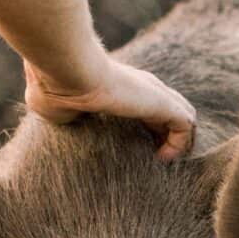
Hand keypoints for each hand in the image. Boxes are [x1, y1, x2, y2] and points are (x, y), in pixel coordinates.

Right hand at [24, 55, 197, 159]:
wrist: (65, 73)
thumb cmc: (53, 87)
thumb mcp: (54, 107)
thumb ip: (63, 115)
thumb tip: (56, 121)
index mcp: (117, 85)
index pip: (143, 106)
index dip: (145, 130)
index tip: (137, 153)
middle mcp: (140, 86)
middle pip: (169, 110)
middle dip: (166, 136)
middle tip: (157, 160)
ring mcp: (153, 93)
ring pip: (183, 117)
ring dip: (178, 142)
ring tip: (164, 163)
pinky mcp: (162, 103)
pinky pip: (185, 126)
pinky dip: (180, 145)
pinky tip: (163, 159)